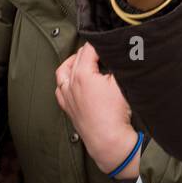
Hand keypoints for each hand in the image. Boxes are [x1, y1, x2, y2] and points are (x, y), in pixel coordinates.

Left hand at [55, 43, 139, 177]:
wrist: (108, 140)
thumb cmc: (114, 114)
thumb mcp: (121, 82)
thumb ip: (116, 64)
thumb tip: (117, 53)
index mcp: (82, 74)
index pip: (89, 49)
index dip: (101, 43)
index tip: (109, 42)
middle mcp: (70, 84)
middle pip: (77, 57)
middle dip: (90, 51)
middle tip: (104, 50)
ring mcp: (66, 96)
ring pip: (63, 71)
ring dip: (74, 63)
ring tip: (85, 61)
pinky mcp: (67, 107)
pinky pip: (60, 88)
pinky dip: (66, 80)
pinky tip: (75, 81)